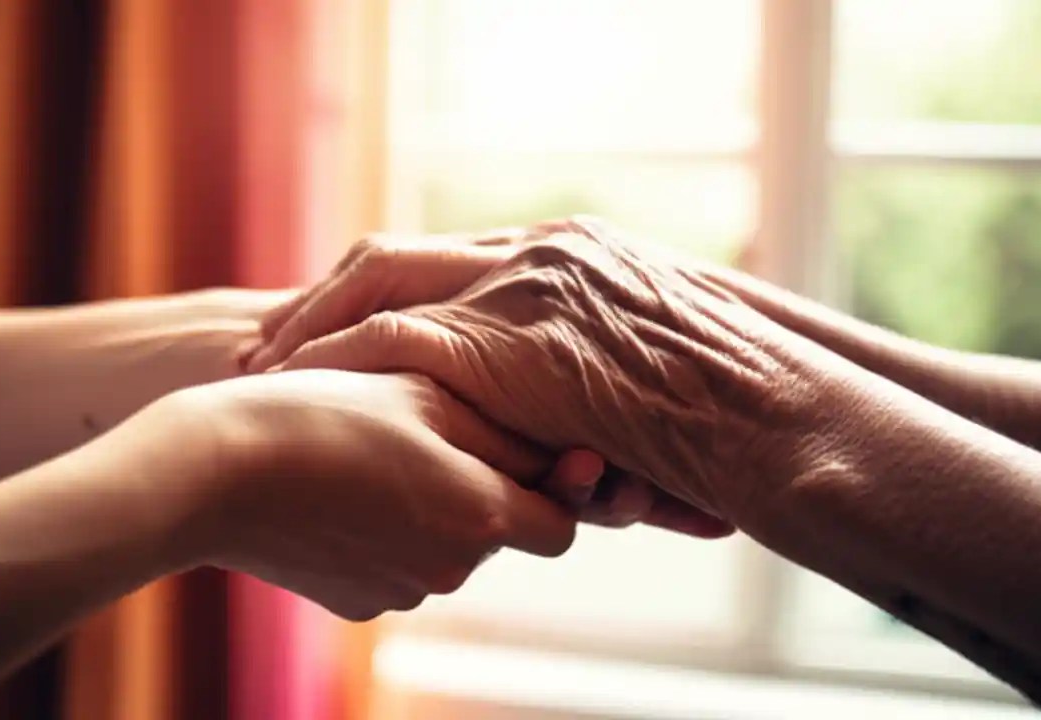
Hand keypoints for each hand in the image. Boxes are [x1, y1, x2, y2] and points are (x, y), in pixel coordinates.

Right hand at [112, 369, 596, 620]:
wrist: (213, 470)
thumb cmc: (323, 410)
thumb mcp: (427, 395)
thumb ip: (510, 433)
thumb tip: (573, 461)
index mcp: (481, 514)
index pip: (563, 525)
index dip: (557, 488)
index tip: (536, 449)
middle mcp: (451, 569)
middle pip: (498, 533)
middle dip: (485, 488)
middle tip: (434, 432)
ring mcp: (400, 592)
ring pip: (446, 549)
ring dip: (433, 507)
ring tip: (378, 452)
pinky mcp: (354, 602)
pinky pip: (396, 566)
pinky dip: (386, 532)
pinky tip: (345, 489)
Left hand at [270, 218, 815, 533]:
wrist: (779, 420)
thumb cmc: (727, 411)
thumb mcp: (647, 367)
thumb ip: (587, 365)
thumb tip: (562, 411)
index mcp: (566, 248)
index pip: (443, 256)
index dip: (377, 289)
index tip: (331, 323)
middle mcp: (539, 249)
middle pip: (395, 252)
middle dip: (323, 295)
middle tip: (271, 339)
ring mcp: (528, 285)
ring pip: (383, 281)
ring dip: (314, 322)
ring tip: (261, 365)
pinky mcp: (519, 338)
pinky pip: (400, 338)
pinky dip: (342, 358)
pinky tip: (302, 385)